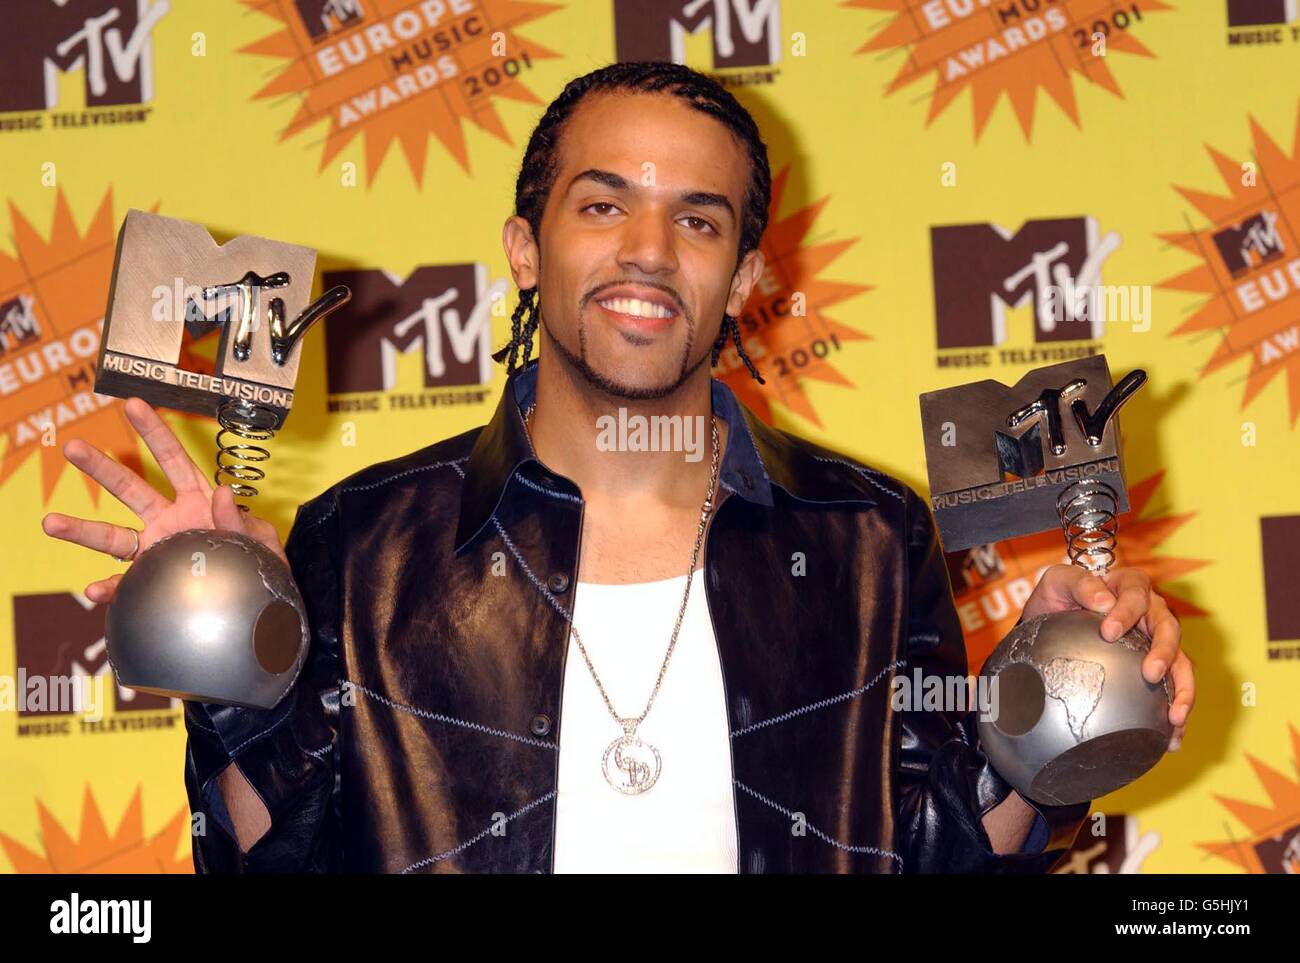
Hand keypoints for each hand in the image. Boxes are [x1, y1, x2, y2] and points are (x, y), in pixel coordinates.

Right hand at [40, 397, 285, 605]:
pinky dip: (109, 588)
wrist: (257, 607)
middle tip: (72, 447)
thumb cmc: (260, 566)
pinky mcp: (152, 581)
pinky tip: (95, 591)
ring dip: (82, 530)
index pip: (173, 460)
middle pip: (129, 489)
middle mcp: (170, 521)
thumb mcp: (260, 540)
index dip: (154, 433)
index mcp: (198, 502)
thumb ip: (241, 520)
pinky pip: (125, 584)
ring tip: (51, 523)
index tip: (133, 405)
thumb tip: (222, 492)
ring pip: (112, 537)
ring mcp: (157, 550)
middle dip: (101, 468)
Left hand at [1021, 564, 1193, 751]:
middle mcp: (1152, 612)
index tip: (1108, 632)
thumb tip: (1104, 602)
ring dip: (1182, 689)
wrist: (1052, 623)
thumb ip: (1079, 583)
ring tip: (1175, 716)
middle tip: (1150, 674)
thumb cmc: (1057, 598)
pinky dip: (1176, 713)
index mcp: (1130, 587)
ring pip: (1181, 663)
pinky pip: (1173, 690)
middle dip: (1164, 653)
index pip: (1136, 595)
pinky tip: (1171, 739)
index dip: (1127, 612)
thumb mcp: (1057, 582)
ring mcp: (1157, 641)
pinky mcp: (1157, 668)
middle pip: (1169, 629)